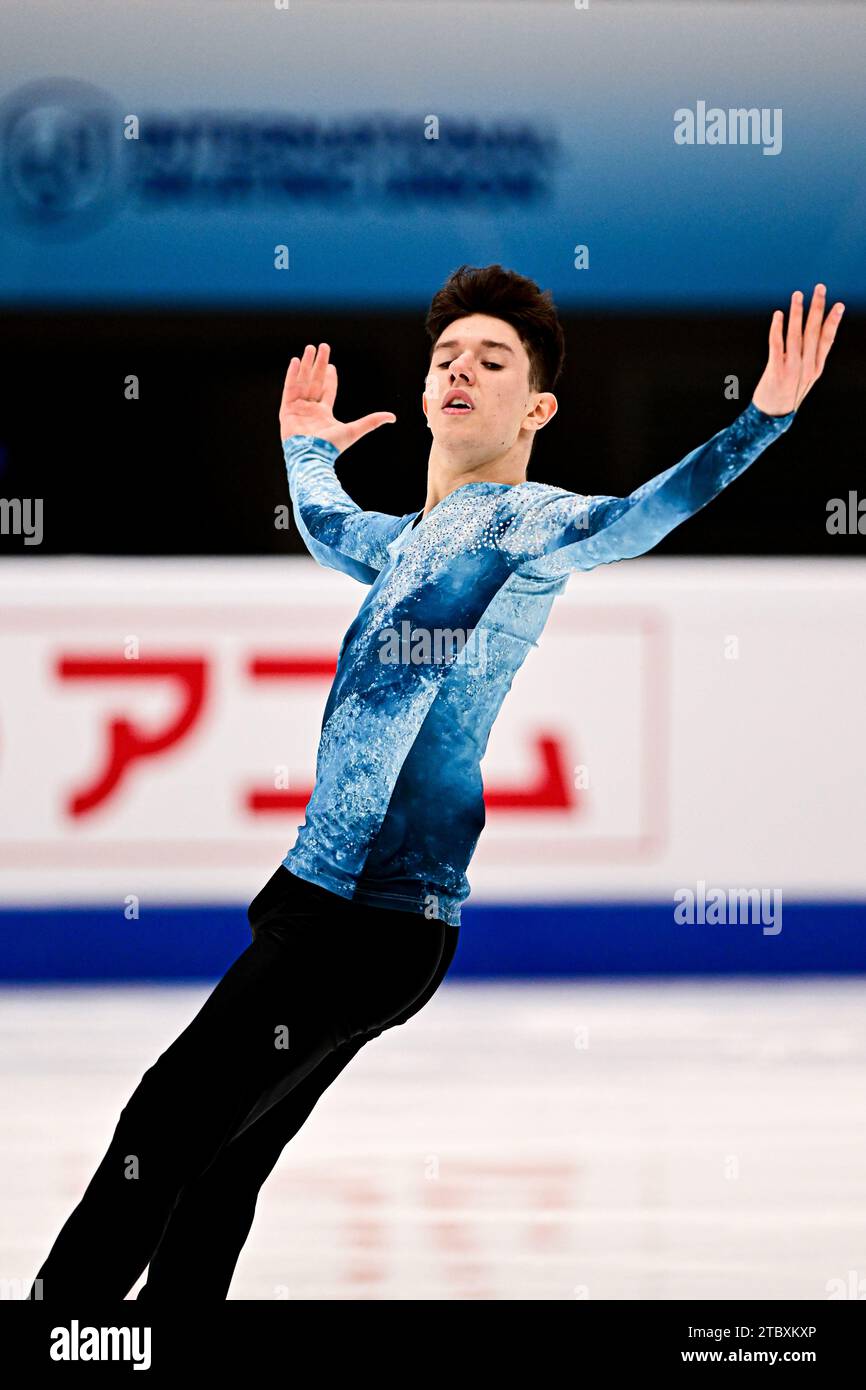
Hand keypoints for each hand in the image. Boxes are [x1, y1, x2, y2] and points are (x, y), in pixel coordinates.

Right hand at [279, 342, 394, 452]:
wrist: (312, 455)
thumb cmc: (332, 446)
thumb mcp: (355, 430)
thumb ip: (372, 421)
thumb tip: (392, 417)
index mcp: (323, 413)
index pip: (327, 390)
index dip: (330, 377)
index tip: (332, 365)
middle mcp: (310, 409)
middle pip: (315, 381)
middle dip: (319, 364)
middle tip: (322, 347)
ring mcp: (298, 409)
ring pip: (303, 381)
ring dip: (306, 365)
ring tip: (309, 348)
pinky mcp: (287, 410)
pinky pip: (289, 388)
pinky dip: (292, 375)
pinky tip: (295, 361)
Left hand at [751, 283, 843, 415]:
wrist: (772, 416)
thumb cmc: (787, 392)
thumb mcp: (805, 375)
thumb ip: (811, 356)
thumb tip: (816, 332)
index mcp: (816, 367)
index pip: (827, 339)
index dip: (833, 321)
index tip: (838, 304)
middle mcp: (807, 367)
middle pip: (814, 332)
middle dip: (817, 308)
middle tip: (819, 288)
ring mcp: (792, 369)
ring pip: (796, 335)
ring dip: (797, 313)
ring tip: (797, 295)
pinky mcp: (776, 371)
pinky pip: (776, 345)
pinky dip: (777, 329)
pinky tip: (778, 315)